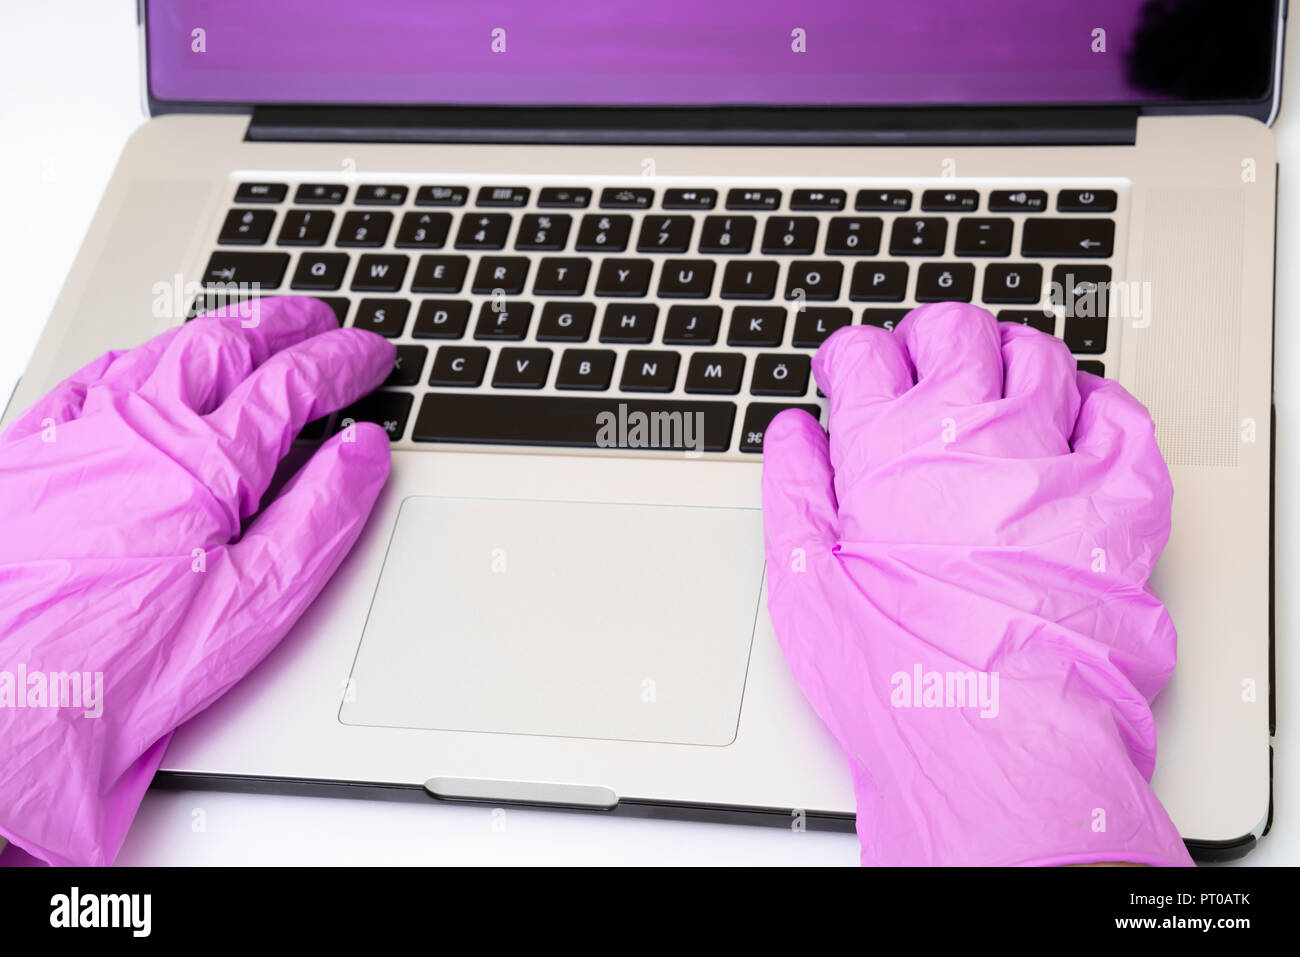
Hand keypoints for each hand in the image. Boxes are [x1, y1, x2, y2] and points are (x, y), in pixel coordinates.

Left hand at [0, 297, 392, 865]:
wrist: (5, 702)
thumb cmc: (126, 667)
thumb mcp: (257, 604)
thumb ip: (322, 516)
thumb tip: (364, 449)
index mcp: (205, 460)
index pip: (292, 383)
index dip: (342, 362)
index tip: (371, 356)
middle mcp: (137, 426)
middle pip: (225, 345)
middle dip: (282, 325)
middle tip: (319, 321)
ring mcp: (77, 436)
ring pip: (158, 352)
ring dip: (216, 333)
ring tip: (250, 331)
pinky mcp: (28, 458)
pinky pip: (87, 381)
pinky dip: (134, 360)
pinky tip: (145, 366)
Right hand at [761, 302, 1192, 865]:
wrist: (990, 739)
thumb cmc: (893, 674)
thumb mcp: (803, 582)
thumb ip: (794, 492)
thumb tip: (790, 435)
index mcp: (888, 446)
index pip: (865, 354)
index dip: (849, 355)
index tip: (846, 371)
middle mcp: (971, 432)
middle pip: (955, 331)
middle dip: (928, 334)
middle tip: (919, 360)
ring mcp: (1049, 459)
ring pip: (1039, 358)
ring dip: (1010, 355)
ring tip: (997, 379)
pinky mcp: (1114, 503)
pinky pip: (1122, 422)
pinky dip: (1101, 406)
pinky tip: (1080, 416)